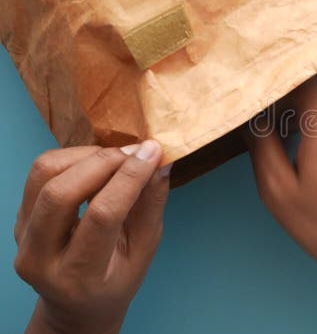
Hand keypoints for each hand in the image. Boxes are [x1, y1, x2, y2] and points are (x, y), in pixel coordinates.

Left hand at [14, 141, 169, 333]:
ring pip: (44, 173)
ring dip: (86, 155)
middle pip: (61, 192)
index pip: (102, 216)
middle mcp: (40, 257)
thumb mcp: (144, 251)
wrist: (75, 304)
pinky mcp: (18, 216)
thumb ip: (151, 206)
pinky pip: (40, 173)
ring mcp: (21, 235)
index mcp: (78, 276)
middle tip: (136, 153)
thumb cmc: (116, 281)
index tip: (153, 153)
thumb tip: (159, 162)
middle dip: (103, 162)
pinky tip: (98, 165)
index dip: (129, 178)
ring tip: (118, 158)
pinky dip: (73, 158)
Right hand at [248, 76, 316, 333]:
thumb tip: (253, 115)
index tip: (254, 87)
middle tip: (264, 110)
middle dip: (289, 89)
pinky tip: (307, 142)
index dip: (274, 77)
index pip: (300, 74)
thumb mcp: (277, 189)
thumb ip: (261, 143)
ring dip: (307, 103)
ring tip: (283, 130)